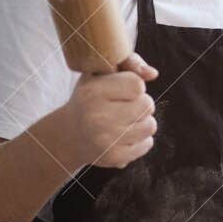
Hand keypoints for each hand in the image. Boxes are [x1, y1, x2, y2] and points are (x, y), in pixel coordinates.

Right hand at [59, 53, 158, 168]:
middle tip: (126, 105)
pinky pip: (147, 144)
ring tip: (127, 119)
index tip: (122, 89)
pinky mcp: (115, 158)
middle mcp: (98, 118)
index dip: (134, 85)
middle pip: (147, 105)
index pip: (137, 85)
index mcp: (92, 93)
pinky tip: (125, 135)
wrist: (69, 136)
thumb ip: (128, 63)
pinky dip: (141, 139)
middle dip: (141, 103)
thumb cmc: (90, 98)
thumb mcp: (99, 74)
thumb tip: (153, 73)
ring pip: (150, 125)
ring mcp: (107, 140)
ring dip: (143, 121)